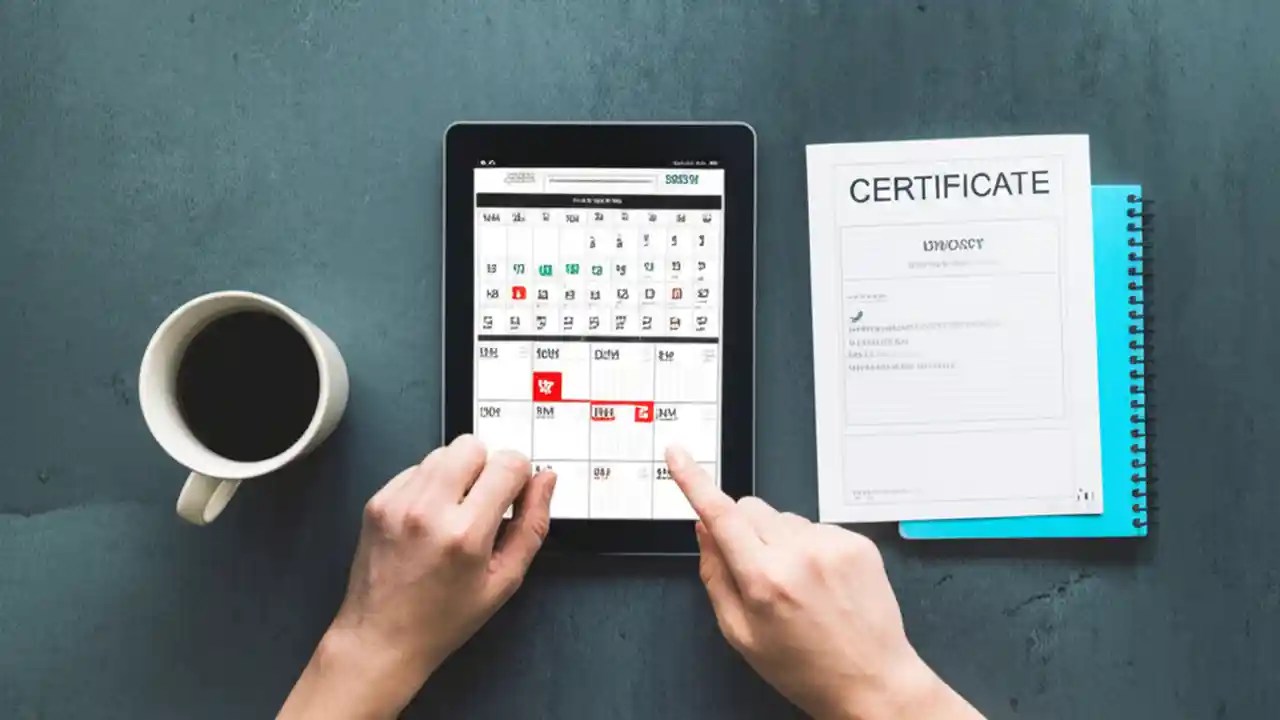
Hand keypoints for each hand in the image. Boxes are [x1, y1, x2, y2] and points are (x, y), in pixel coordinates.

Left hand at [280, 436, 554, 719]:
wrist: (381, 638)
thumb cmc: (444, 618)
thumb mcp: (504, 581)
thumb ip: (532, 526)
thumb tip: (545, 480)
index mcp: (466, 533)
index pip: (507, 463)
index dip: (519, 477)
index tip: (512, 498)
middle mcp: (428, 510)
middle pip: (472, 445)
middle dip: (486, 468)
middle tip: (482, 504)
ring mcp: (397, 502)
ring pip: (443, 452)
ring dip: (457, 473)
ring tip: (454, 513)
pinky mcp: (377, 501)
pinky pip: (415, 469)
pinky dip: (429, 485)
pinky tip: (428, 519)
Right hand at [666, 447, 981, 719]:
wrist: (871, 680)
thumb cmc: (806, 667)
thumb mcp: (741, 634)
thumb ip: (715, 576)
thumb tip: (704, 530)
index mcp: (764, 580)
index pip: (720, 516)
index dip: (693, 481)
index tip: (678, 455)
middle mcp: (800, 555)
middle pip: (750, 507)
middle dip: (742, 529)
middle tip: (756, 570)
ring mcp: (833, 545)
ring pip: (783, 517)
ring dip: (779, 539)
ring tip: (797, 585)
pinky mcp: (857, 542)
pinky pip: (815, 526)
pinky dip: (810, 546)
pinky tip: (821, 582)